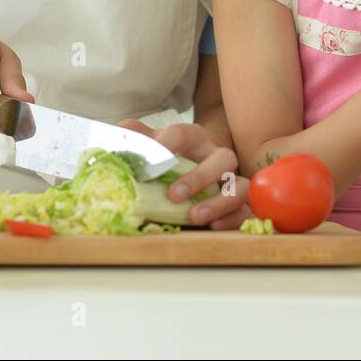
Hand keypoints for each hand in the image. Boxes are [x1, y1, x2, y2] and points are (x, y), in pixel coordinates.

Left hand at [117, 120, 249, 230]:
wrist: (196, 171)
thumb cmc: (169, 160)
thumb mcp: (150, 145)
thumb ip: (133, 139)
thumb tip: (115, 134)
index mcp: (193, 138)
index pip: (182, 133)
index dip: (167, 144)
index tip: (152, 163)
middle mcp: (216, 156)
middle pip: (223, 158)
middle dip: (199, 176)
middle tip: (173, 195)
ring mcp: (232, 181)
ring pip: (240, 186)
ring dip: (219, 201)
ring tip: (194, 217)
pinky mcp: (239, 205)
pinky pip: (245, 211)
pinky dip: (231, 219)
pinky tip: (213, 227)